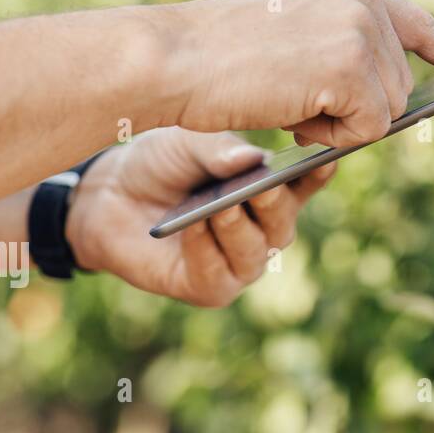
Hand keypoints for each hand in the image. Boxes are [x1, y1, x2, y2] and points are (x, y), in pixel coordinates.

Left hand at [65, 127, 335, 306]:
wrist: (108, 195)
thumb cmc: (160, 163)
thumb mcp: (189, 144)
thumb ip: (220, 151)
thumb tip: (253, 160)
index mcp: (270, 190)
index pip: (305, 185)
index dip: (318, 175)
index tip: (326, 160)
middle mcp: (263, 230)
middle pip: (283, 225)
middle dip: (274, 206)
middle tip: (263, 188)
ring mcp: (239, 263)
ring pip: (254, 253)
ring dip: (239, 230)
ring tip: (222, 208)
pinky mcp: (208, 288)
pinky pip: (218, 274)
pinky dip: (206, 249)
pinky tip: (194, 226)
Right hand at [164, 0, 433, 147]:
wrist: (173, 58)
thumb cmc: (218, 56)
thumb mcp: (291, 33)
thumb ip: (343, 46)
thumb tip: (394, 97)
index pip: (417, 21)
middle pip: (400, 83)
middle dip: (356, 107)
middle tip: (296, 95)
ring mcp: (361, 28)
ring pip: (389, 109)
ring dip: (342, 123)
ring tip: (288, 97)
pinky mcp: (353, 67)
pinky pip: (372, 128)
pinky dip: (335, 136)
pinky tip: (293, 112)